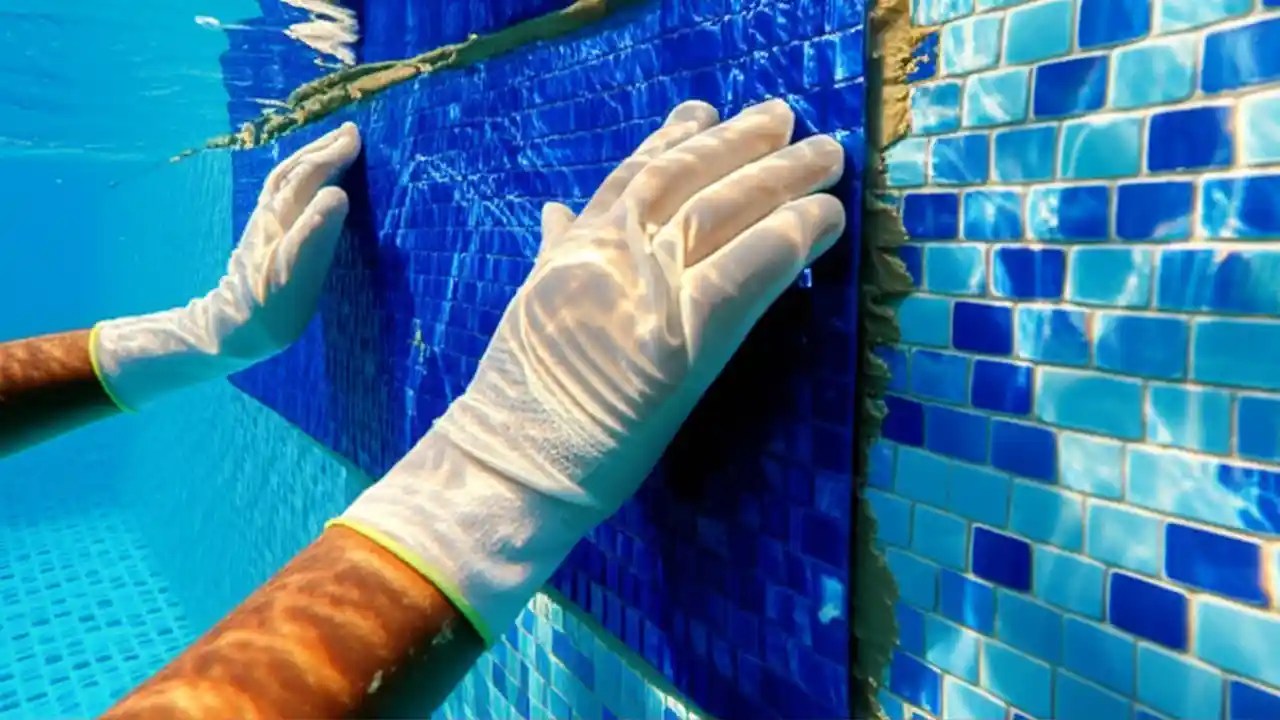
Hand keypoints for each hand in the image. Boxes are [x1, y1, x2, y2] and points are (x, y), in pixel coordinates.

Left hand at [92, 122, 360, 410]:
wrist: (230, 330)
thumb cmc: (270, 307)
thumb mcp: (296, 275)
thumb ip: (316, 232)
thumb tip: (338, 193)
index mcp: (283, 219)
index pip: (310, 176)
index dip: (333, 156)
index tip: (357, 138)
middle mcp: (271, 213)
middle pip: (296, 170)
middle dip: (322, 149)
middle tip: (350, 133)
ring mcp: (264, 222)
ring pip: (286, 178)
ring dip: (309, 157)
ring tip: (331, 147)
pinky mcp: (262, 234)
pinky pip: (282, 190)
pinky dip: (298, 174)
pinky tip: (306, 181)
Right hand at [335, 99, 845, 641]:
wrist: (510, 463)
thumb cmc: (520, 402)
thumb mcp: (530, 306)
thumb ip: (553, 252)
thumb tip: (556, 210)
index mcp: (574, 248)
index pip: (632, 174)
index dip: (675, 136)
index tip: (706, 108)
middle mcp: (611, 253)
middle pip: (687, 178)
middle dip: (741, 140)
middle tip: (786, 114)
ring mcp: (647, 290)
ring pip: (724, 210)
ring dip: (783, 176)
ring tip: (825, 152)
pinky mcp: (683, 336)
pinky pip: (749, 269)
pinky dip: (792, 237)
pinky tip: (827, 217)